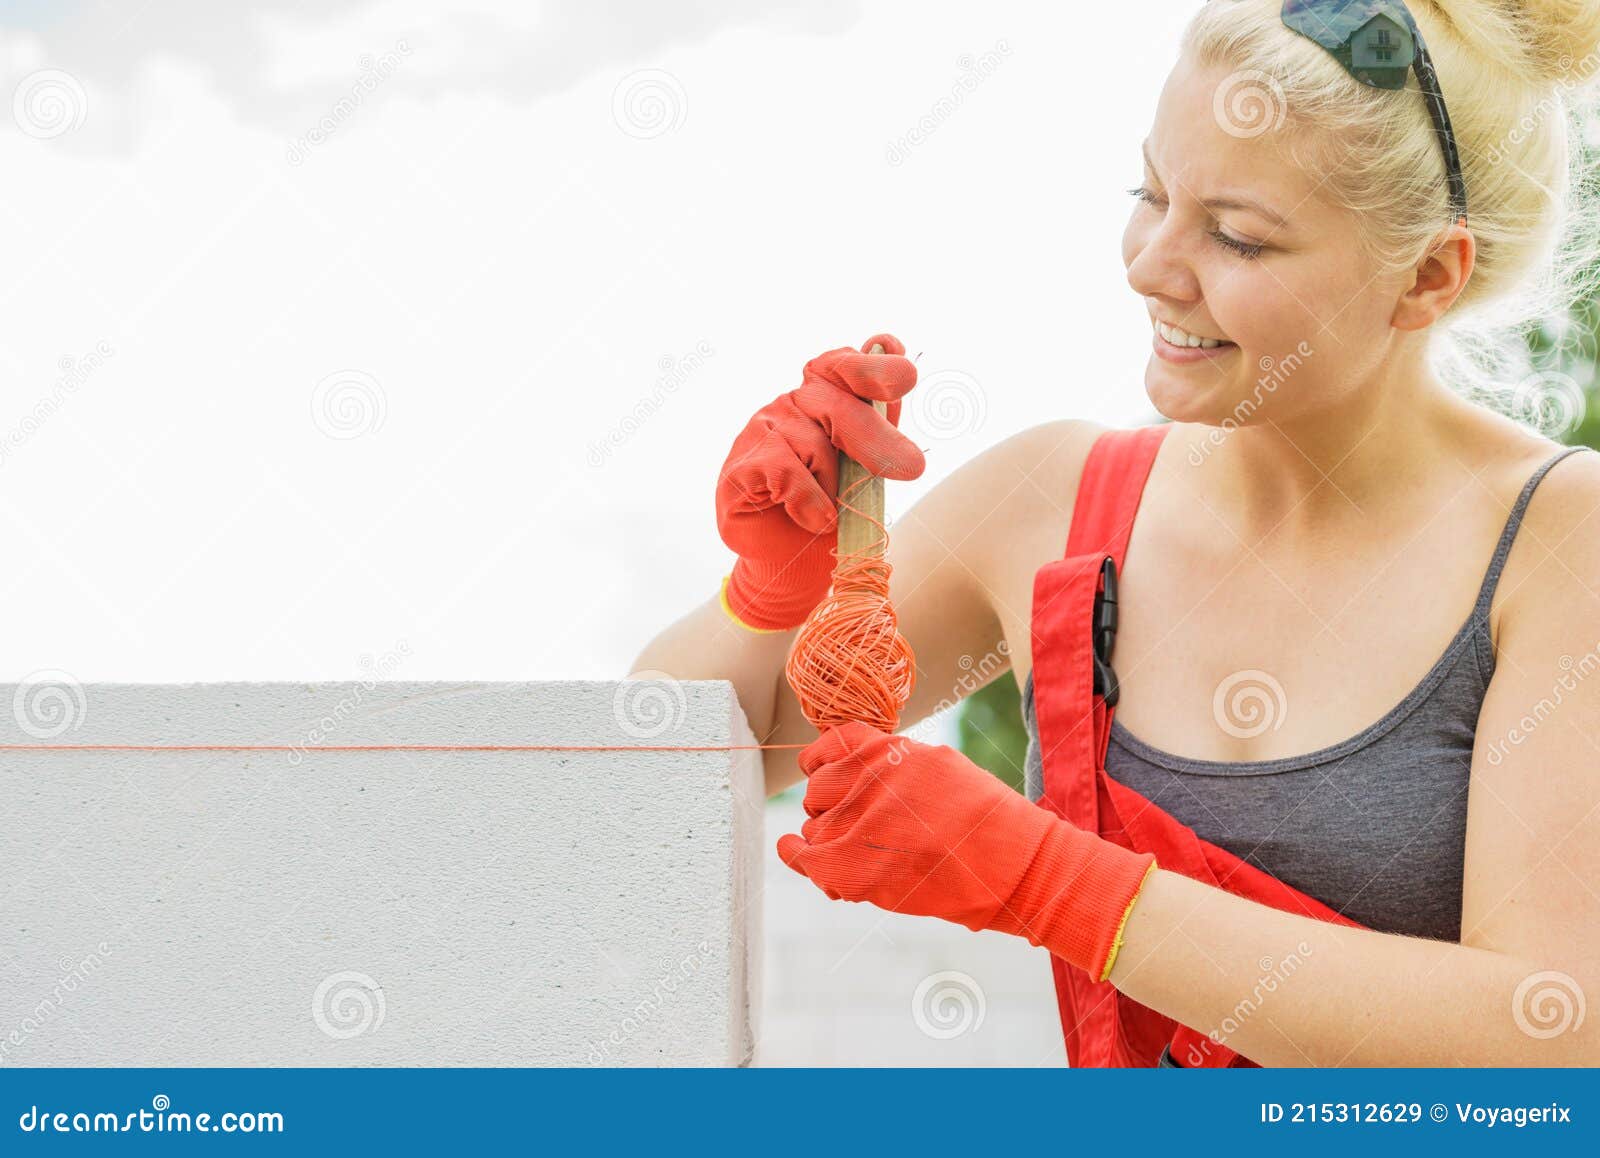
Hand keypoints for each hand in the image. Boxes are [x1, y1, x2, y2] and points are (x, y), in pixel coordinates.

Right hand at [715, 334, 922, 631]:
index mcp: (827, 395)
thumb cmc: (833, 509)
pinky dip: (808, 500)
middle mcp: (794, 403)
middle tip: (912, 469)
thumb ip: (880, 420)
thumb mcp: (868, 469)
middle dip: (876, 437)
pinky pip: (784, 471)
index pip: (845, 366)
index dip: (873, 366)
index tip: (905, 375)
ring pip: (813, 443)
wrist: (792, 562)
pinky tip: (816, 519)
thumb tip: (901, 361)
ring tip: (834, 514)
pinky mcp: (741, 465)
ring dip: (835, 486)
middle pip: (837, 403)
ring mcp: (763, 429)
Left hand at [776, 721, 1158, 979]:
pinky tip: (792, 852)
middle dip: (825, 807)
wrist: (1015, 865)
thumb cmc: (987, 821)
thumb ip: (896, 766)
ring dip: (824, 841)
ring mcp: (862, 822)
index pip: (832, 743)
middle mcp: (872, 779)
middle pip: (818, 789)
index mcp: (893, 751)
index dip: (821, 761)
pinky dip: (795, 856)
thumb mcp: (941, 768)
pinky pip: (806, 858)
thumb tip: (855, 772)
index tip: (820, 771)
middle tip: (848, 826)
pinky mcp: (859, 867)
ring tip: (853, 855)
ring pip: (815, 828)